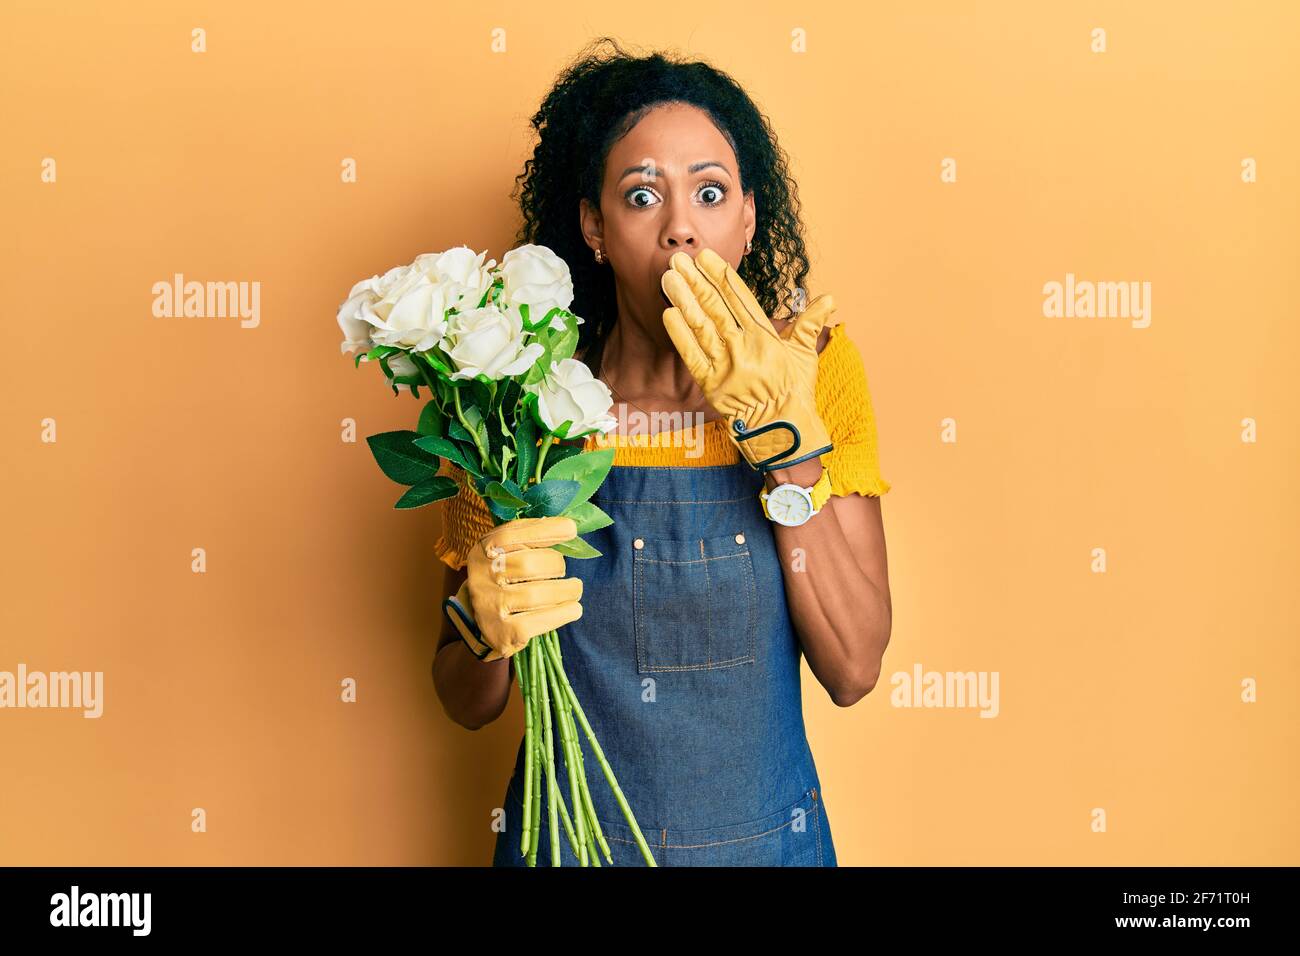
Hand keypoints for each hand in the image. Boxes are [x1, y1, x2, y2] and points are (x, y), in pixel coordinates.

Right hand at [443, 515, 583, 661]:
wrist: (484, 621)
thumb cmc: (506, 578)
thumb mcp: (509, 552)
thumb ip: (531, 536)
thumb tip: (569, 527)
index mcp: (484, 550)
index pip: (511, 535)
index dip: (544, 530)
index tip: (571, 530)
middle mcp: (481, 577)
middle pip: (528, 565)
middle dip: (556, 565)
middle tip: (565, 572)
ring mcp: (490, 606)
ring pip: (536, 594)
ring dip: (566, 591)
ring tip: (575, 590)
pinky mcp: (502, 632)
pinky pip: (537, 621)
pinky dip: (562, 613)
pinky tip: (572, 609)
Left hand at [660, 247, 834, 471]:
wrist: (782, 430)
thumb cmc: (794, 392)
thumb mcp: (805, 356)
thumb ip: (810, 324)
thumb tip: (829, 298)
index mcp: (766, 337)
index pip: (740, 299)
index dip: (721, 276)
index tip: (706, 258)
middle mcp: (744, 348)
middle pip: (716, 307)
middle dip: (696, 281)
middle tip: (679, 258)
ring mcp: (726, 367)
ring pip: (701, 326)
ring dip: (683, 300)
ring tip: (669, 278)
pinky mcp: (711, 386)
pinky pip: (692, 355)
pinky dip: (680, 334)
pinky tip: (669, 313)